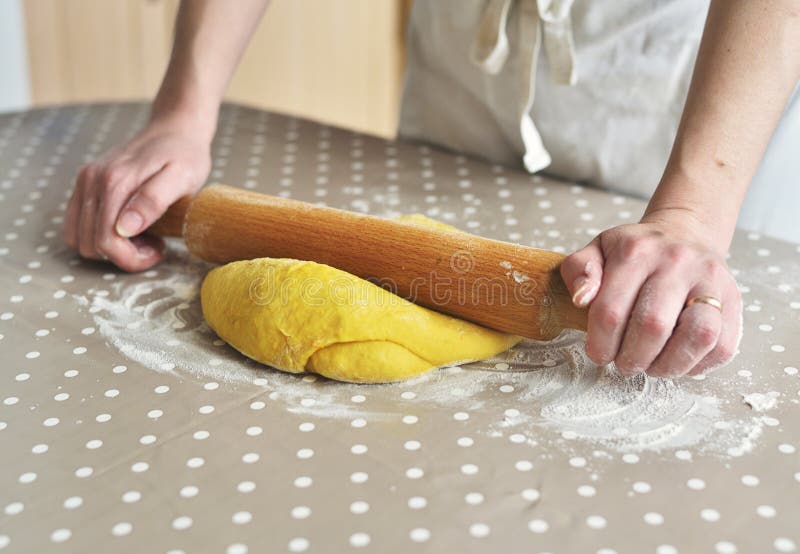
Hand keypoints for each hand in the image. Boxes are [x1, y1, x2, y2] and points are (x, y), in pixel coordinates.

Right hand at [63, 116, 211, 270]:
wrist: (175, 129)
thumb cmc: (185, 155)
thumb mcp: (182, 178)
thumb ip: (153, 201)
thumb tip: (123, 229)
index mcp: (114, 182)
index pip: (106, 242)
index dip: (133, 258)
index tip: (159, 249)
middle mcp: (92, 180)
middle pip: (90, 244)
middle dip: (123, 255)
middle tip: (153, 243)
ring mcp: (86, 181)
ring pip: (80, 238)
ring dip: (109, 247)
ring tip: (142, 236)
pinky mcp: (86, 184)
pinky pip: (77, 224)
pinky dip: (98, 235)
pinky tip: (128, 228)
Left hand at [560, 211, 741, 377]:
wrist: (685, 233)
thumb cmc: (636, 250)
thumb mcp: (597, 249)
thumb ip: (579, 270)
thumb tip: (581, 299)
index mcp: (637, 251)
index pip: (612, 310)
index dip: (600, 343)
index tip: (598, 354)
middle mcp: (677, 262)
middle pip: (653, 326)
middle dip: (632, 358)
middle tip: (624, 364)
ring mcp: (711, 281)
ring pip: (698, 336)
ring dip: (669, 365)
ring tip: (652, 367)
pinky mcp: (734, 300)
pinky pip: (723, 346)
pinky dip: (698, 365)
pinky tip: (677, 361)